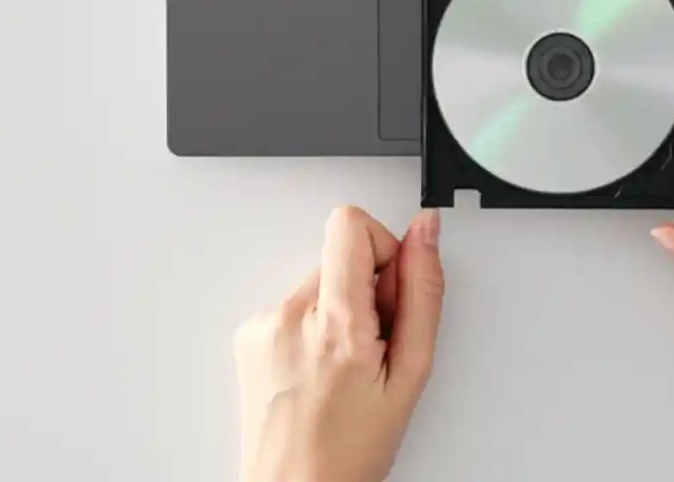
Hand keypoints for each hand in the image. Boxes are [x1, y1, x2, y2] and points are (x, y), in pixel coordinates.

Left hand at [234, 207, 443, 481]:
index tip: (391, 288)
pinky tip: (320, 369)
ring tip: (345, 364)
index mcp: (335, 323)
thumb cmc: (351, 449)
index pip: (350, 224)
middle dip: (366, 289)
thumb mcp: (411, 372)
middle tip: (373, 345)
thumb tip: (424, 233)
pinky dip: (313, 329)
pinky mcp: (248, 335)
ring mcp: (262, 325)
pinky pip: (294, 306)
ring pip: (319, 282)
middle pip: (339, 254)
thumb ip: (423, 291)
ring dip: (339, 312)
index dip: (383, 246)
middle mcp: (290, 316)